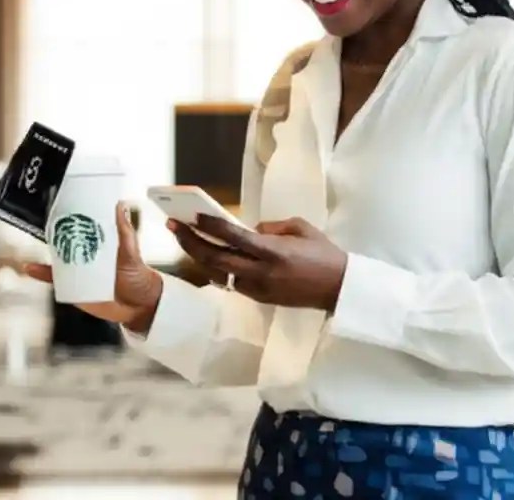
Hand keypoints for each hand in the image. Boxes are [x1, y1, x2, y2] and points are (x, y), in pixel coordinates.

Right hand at [22, 201, 162, 333]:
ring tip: (35, 243)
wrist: (139, 306)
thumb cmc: (138, 275)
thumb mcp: (131, 250)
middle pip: (67, 242)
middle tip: (45, 224)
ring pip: (58, 260)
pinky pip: (53, 280)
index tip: (62, 207)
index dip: (73, 218)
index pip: (84, 227)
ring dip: (45, 253)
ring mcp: (80, 271)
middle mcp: (88, 256)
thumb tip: (120, 206)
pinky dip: (41, 274)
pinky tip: (31, 268)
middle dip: (55, 234)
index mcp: (101, 243)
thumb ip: (125, 231)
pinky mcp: (73, 287)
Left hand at [169, 215, 347, 311]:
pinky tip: (208, 257)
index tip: (192, 215)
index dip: (210, 226)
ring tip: (185, 239)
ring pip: (219, 274)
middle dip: (191, 242)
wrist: (338, 288)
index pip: (234, 237)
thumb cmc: (323, 253)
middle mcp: (262, 272)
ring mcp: (259, 289)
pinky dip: (218, 269)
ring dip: (199, 257)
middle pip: (216, 259)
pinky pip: (232, 283)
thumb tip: (249, 230)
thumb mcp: (301, 228)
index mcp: (274, 252)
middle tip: (174, 226)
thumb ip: (272, 227)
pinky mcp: (260, 299)